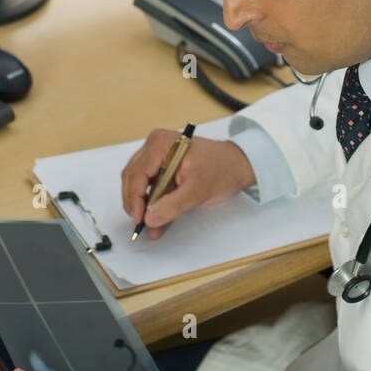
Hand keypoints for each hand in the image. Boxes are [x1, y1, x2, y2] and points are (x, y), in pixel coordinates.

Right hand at [121, 130, 255, 238]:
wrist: (236, 166)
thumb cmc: (221, 169)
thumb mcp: (198, 190)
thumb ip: (172, 205)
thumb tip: (149, 218)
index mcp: (162, 143)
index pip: (138, 172)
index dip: (135, 198)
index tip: (138, 219)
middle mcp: (155, 146)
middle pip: (133, 177)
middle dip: (135, 203)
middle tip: (140, 225)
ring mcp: (157, 155)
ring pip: (138, 184)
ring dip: (142, 206)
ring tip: (150, 227)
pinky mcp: (161, 167)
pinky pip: (150, 187)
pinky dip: (152, 204)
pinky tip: (156, 221)